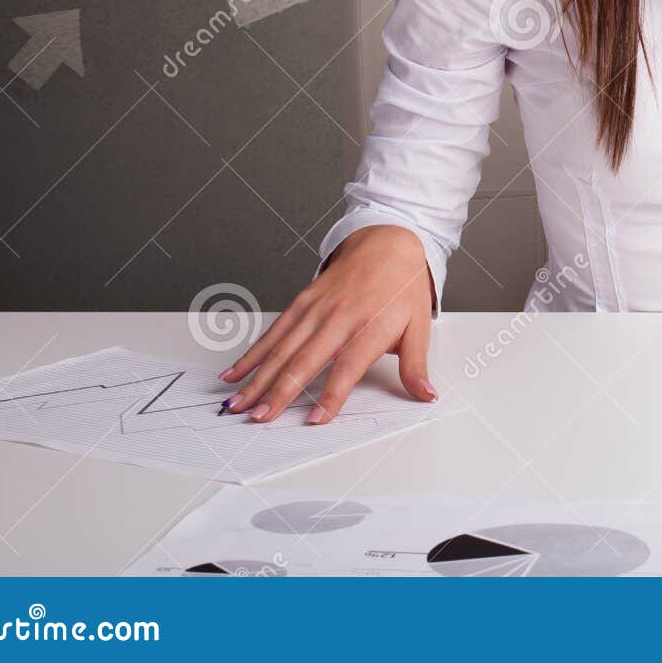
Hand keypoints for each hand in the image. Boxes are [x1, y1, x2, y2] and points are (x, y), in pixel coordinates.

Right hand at [217, 225, 437, 424]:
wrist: (387, 242)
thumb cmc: (403, 288)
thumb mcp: (418, 326)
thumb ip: (416, 366)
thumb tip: (426, 396)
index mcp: (369, 327)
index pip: (348, 367)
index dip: (331, 394)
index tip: (315, 420)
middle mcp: (339, 318)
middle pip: (305, 359)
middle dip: (279, 391)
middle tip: (259, 418)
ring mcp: (316, 308)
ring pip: (282, 347)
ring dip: (257, 377)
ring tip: (237, 403)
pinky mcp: (303, 301)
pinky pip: (275, 330)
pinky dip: (254, 352)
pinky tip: (235, 372)